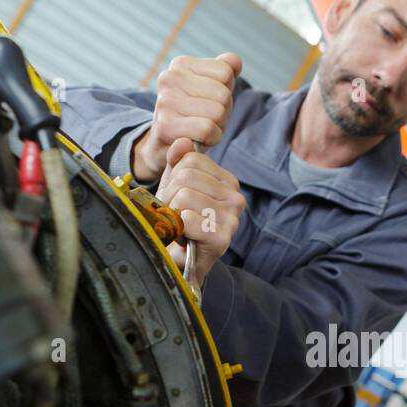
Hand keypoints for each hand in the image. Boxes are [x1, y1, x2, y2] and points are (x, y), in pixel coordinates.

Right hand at [133, 52, 241, 182]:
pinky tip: (198, 140)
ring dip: (218, 128)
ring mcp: (165, 101)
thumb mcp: (211, 90)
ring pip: (217, 113)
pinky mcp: (165, 125)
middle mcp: (169, 78)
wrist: (164, 146)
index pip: (226, 73)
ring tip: (201, 130)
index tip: (209, 102)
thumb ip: (224, 71)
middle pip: (223, 94)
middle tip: (206, 120)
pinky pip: (207, 129)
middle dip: (223, 113)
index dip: (225, 93)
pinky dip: (211, 139)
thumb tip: (236, 61)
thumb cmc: (193, 115)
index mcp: (180, 64)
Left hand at [154, 138, 243, 288]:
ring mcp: (232, 219)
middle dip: (170, 197)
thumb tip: (182, 143)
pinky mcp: (222, 239)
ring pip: (183, 196)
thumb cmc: (179, 222)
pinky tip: (184, 238)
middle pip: (185, 177)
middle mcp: (235, 198)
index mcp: (228, 182)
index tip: (178, 199)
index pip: (190, 159)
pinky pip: (187, 219)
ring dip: (172, 214)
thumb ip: (178, 161)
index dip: (173, 178)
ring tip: (180, 227)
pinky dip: (177, 228)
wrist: (181, 263)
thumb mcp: (176, 185)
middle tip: (176, 216)